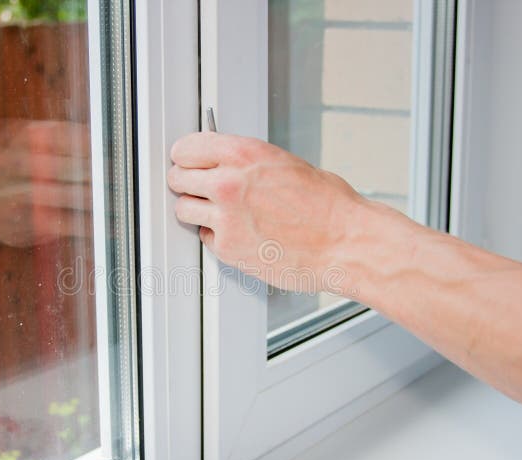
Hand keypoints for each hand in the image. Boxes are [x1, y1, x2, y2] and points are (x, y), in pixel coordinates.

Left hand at [168, 132, 367, 293]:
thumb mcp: (285, 163)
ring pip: (183, 210)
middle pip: (177, 178)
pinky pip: (204, 238)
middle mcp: (228, 183)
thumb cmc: (326, 205)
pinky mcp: (227, 248)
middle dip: (187, 183)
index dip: (187, 157)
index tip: (188, 162)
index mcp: (243, 154)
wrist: (343, 242)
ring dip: (196, 211)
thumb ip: (247, 162)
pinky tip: (239, 233)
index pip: (186, 149)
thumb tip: (225, 163)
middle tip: (198, 188)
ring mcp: (224, 218)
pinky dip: (216, 236)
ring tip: (217, 213)